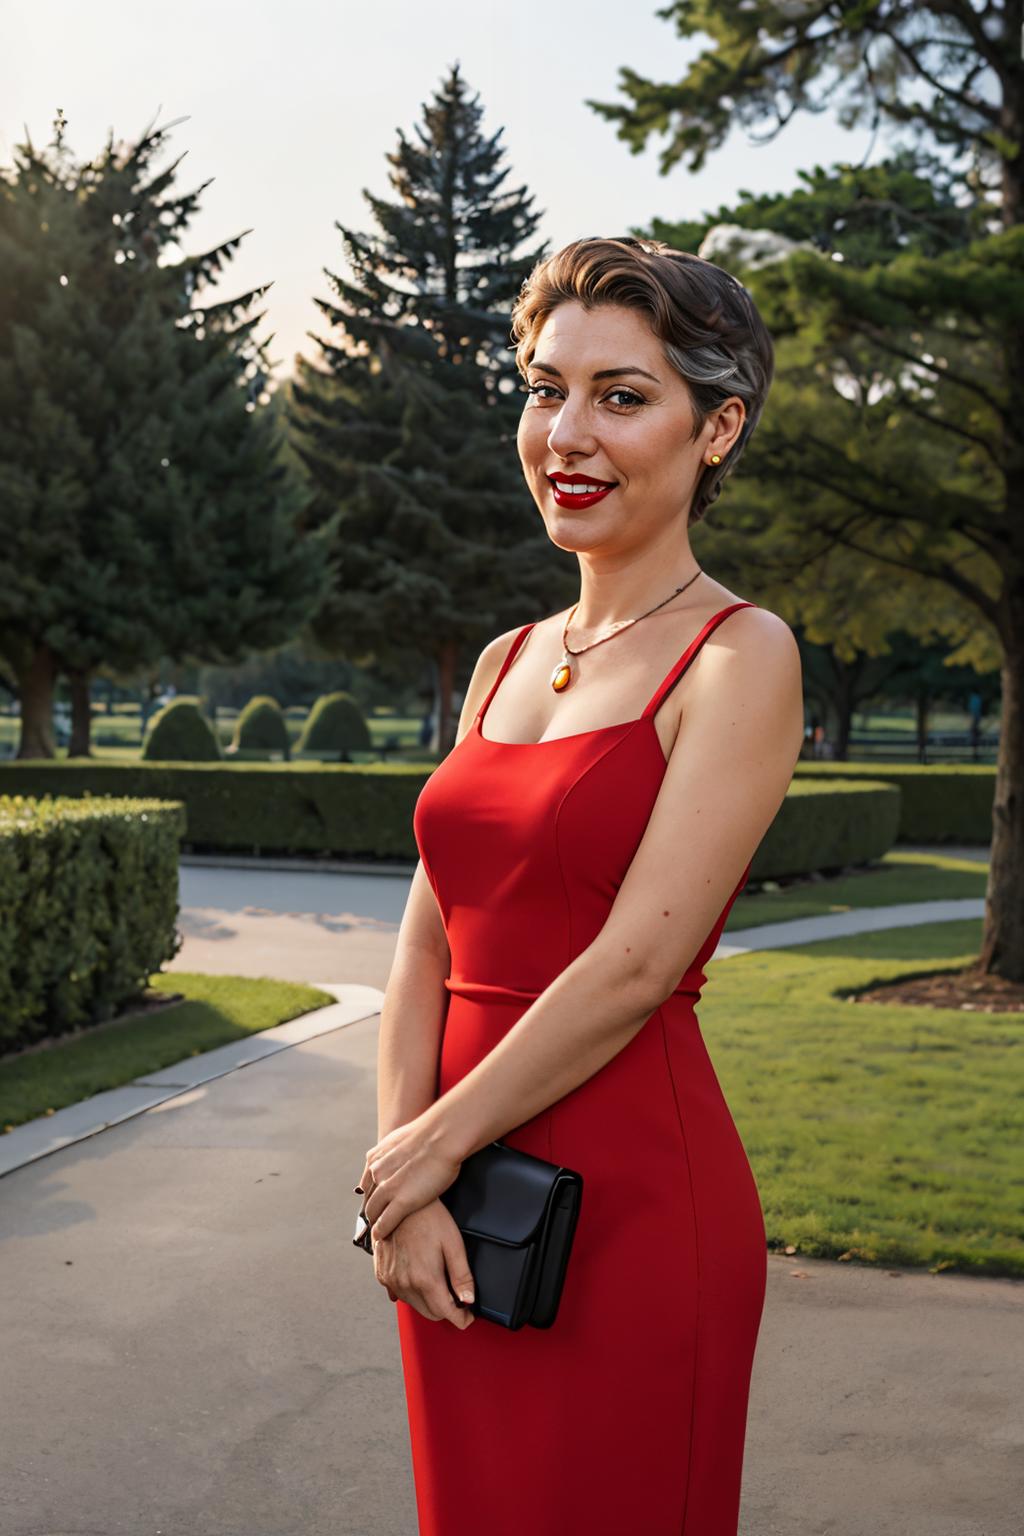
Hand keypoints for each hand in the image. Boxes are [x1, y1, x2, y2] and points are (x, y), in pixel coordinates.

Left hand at [359, 1115, 461, 1243]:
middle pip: (368, 1199)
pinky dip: (380, 1232)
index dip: (371, 1196)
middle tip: (375, 1221)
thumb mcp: (403, 1138)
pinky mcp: (401, 1202)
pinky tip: (381, 1237)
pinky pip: (384, 1223)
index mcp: (376, 1157)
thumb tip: (400, 1155)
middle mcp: (376, 1172)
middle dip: (371, 1211)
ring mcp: (387, 1188)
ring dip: (374, 1223)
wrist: (443, 1135)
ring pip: (372, 1213)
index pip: (366, 1184)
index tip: (375, 1204)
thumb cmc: (433, 1134)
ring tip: (377, 1233)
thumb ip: (395, 1152)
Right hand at [373, 1199, 476, 1329]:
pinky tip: (419, 1277)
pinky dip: (411, 1293)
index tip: (468, 1316)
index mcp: (426, 1279)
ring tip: (438, 1281)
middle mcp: (405, 1284)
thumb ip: (462, 1276)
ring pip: (414, 1305)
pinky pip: (398, 1294)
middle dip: (446, 1310)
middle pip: (430, 1313)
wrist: (400, 1201)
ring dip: (428, 1302)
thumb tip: (469, 1300)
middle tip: (456, 1296)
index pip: (446, 1313)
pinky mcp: (382, 1273)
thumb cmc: (428, 1217)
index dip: (461, 1318)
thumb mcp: (453, 1243)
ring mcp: (391, 1280)